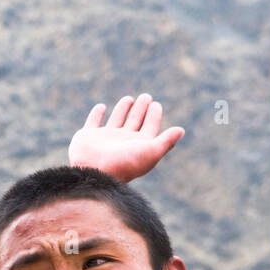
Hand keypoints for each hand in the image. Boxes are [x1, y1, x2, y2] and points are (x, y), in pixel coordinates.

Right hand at [68, 94, 183, 183]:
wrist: (95, 172)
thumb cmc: (125, 164)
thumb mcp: (151, 152)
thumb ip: (166, 141)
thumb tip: (181, 130)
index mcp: (138, 144)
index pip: (149, 127)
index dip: (154, 116)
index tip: (156, 104)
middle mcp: (122, 141)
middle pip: (135, 121)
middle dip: (141, 109)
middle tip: (146, 96)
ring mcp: (105, 138)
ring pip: (116, 120)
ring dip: (123, 109)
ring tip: (130, 99)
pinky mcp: (88, 136)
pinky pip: (93, 122)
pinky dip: (97, 114)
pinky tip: (101, 107)